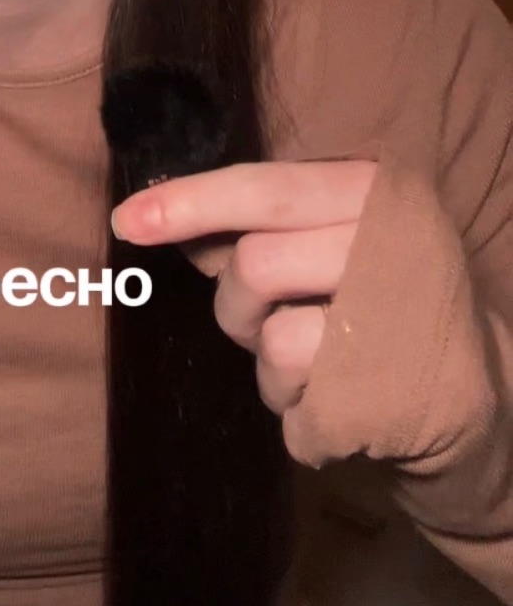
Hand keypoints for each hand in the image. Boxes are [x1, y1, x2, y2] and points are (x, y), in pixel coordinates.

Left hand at [111, 161, 376, 422]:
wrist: (485, 395)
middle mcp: (398, 242)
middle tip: (264, 320)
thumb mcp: (337, 240)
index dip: (190, 203)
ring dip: (272, 369)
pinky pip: (296, 410)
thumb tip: (157, 213)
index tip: (127, 221)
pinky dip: (301, 417)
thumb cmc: (385, 302)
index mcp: (379, 190)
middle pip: (255, 265)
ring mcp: (402, 321)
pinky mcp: (396, 396)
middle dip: (238, 304)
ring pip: (272, 343)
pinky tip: (342, 404)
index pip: (266, 188)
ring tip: (320, 365)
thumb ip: (261, 225)